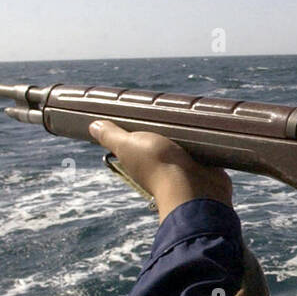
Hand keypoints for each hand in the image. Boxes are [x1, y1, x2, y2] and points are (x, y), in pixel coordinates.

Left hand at [89, 120, 231, 213]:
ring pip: (181, 145)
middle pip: (159, 142)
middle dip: (162, 129)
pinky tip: (204, 129)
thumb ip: (111, 136)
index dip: (136, 129)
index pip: (134, 142)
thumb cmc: (158, 165)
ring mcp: (181, 167)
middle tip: (166, 109)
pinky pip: (201, 150)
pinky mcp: (202, 166)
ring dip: (184, 134)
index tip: (141, 113)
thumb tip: (92, 126)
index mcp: (138, 160)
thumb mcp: (128, 144)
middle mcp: (158, 165)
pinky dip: (202, 142)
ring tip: (186, 115)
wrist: (194, 186)